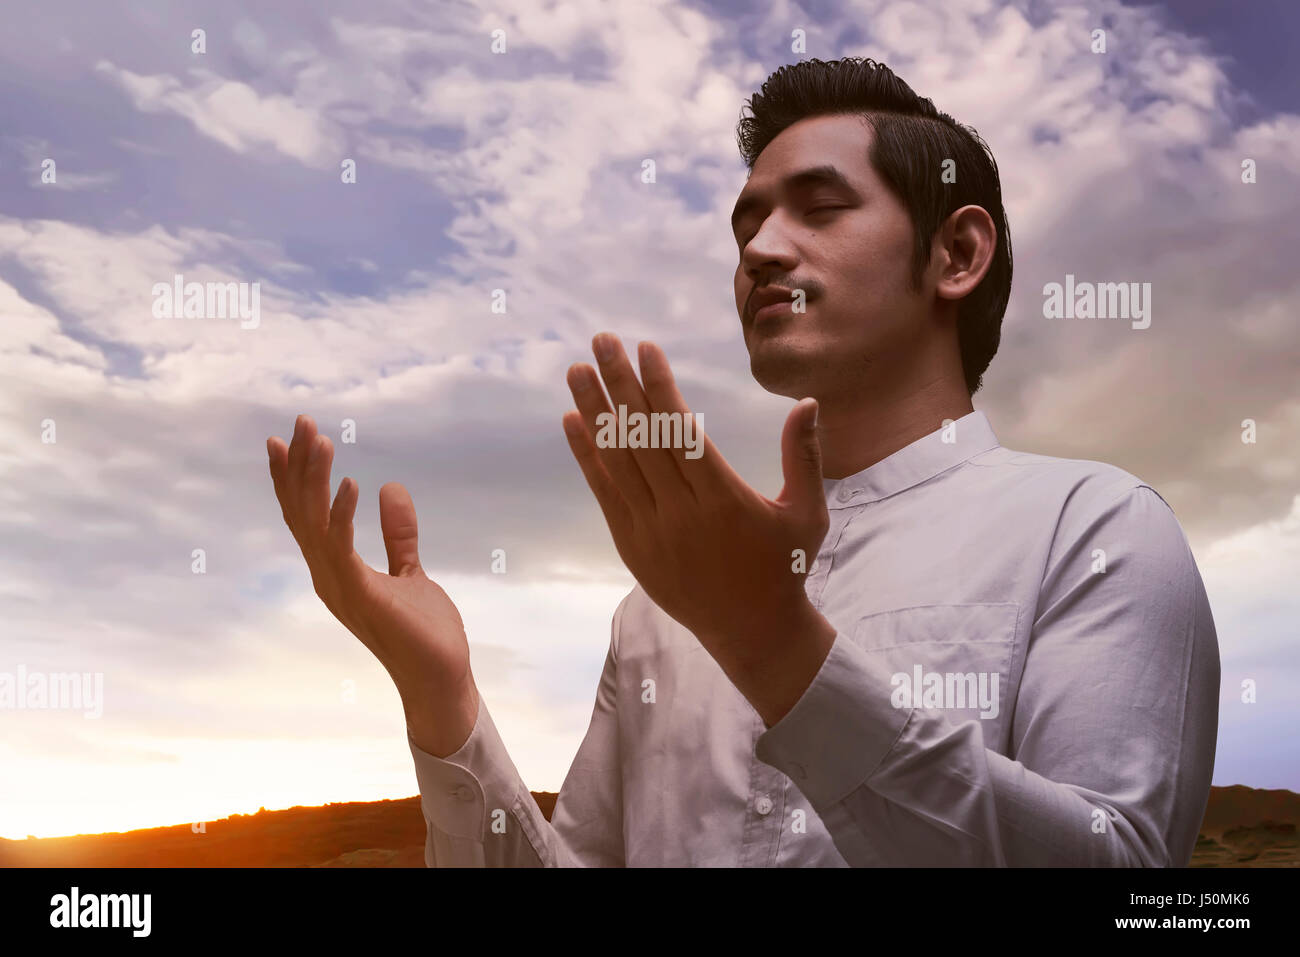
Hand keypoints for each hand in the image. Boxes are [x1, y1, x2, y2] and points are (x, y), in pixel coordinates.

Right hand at [266, 415, 477, 755]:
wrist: (441, 679)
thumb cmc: (424, 632)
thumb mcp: (412, 570)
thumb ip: (398, 534)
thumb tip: (389, 487)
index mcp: (336, 570)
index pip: (305, 515)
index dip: (292, 478)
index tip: (282, 438)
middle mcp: (328, 577)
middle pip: (302, 512)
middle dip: (298, 465)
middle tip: (300, 420)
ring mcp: (340, 588)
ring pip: (314, 523)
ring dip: (313, 479)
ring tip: (317, 438)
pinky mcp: (362, 596)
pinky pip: (343, 549)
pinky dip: (343, 514)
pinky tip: (351, 483)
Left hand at [561, 333, 831, 683]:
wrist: (752, 631)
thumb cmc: (784, 567)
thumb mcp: (806, 512)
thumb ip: (804, 456)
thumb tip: (807, 402)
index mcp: (724, 499)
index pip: (681, 431)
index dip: (659, 387)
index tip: (645, 349)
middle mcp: (682, 512)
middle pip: (642, 436)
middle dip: (619, 383)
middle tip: (601, 340)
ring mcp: (652, 530)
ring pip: (616, 460)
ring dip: (594, 411)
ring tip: (577, 370)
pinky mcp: (633, 546)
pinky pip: (605, 492)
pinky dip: (588, 455)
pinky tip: (573, 421)